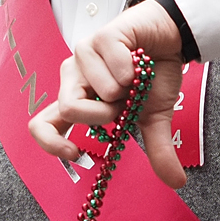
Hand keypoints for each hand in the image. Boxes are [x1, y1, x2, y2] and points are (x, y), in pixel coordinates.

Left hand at [28, 0, 187, 187]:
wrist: (172, 39)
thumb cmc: (155, 74)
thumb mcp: (156, 118)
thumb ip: (158, 149)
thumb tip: (177, 182)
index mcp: (77, 99)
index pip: (42, 124)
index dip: (50, 143)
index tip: (76, 153)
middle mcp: (72, 77)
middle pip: (68, 109)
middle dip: (103, 114)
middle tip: (124, 103)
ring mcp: (82, 55)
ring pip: (95, 91)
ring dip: (125, 90)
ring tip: (135, 75)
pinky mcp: (99, 38)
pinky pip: (115, 68)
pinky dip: (134, 71)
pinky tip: (139, 59)